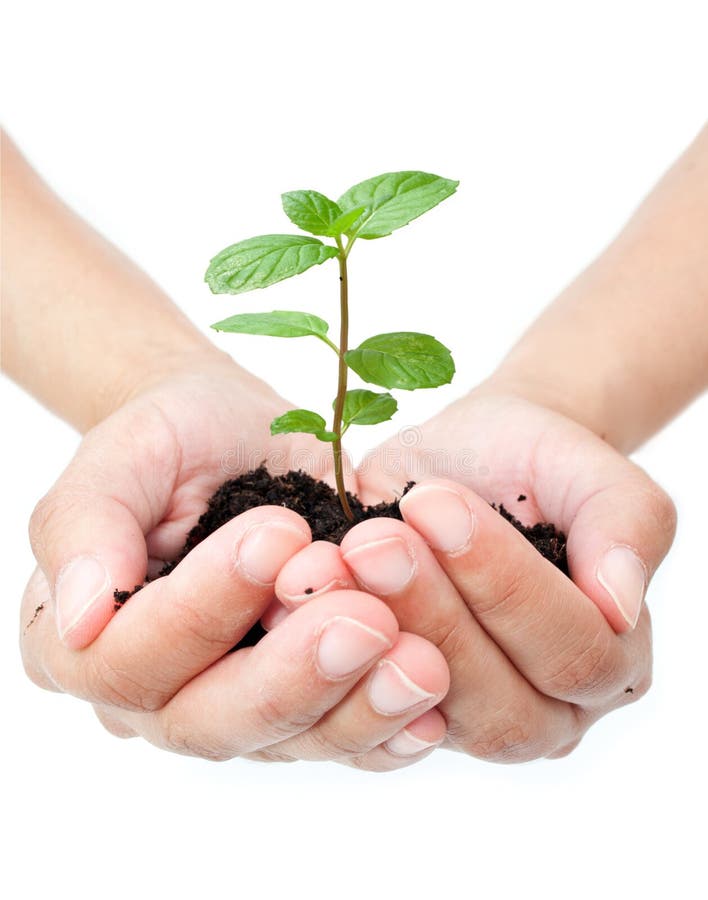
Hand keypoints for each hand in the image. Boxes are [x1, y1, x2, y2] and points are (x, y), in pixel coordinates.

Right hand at [20, 359, 449, 769]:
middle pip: (212, 721)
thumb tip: (78, 616)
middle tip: (364, 619)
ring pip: (290, 741)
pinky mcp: (306, 703)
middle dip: (292, 674)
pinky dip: (390, 730)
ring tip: (420, 660)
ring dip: (358, 707)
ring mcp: (235, 708)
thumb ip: (86, 524)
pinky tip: (433, 711)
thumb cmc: (171, 440)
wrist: (236, 437)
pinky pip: (345, 740)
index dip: (202, 609)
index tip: (277, 536)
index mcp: (84, 645)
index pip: (131, 659)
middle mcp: (156, 697)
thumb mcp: (121, 456)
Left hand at [268, 383, 675, 761]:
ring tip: (338, 557)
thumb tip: (620, 602)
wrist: (471, 461)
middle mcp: (547, 712)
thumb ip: (626, 525)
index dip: (504, 582)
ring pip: (425, 709)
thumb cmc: (537, 465)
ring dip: (377, 631)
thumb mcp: (590, 471)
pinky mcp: (398, 703)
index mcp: (610, 662)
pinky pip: (362, 704)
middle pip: (498, 702)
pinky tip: (301, 597)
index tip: (435, 501)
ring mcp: (468, 719)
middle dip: (431, 615)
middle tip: (374, 538)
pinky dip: (327, 657)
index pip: (571, 650)